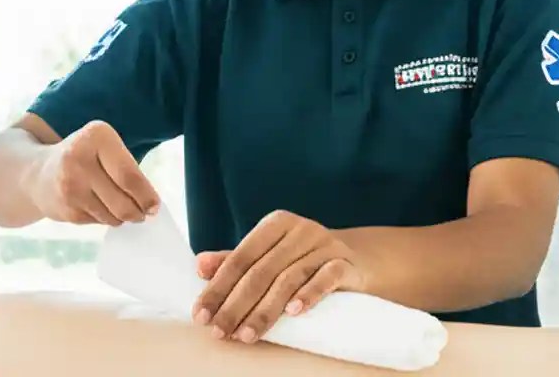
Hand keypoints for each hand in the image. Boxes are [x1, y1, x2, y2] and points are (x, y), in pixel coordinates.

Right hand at [27, 120, 160, 225]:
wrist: (36, 173)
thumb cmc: (85, 159)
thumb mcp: (104, 148)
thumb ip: (127, 169)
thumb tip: (151, 207)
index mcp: (95, 136)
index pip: (130, 175)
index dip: (147, 195)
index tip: (155, 205)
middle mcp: (78, 158)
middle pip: (123, 200)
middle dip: (139, 211)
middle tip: (145, 213)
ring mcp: (69, 186)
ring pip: (113, 215)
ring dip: (123, 217)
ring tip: (120, 206)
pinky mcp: (65, 210)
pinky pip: (99, 222)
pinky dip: (106, 218)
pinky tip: (98, 206)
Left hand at [191, 210, 364, 342]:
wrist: (359, 259)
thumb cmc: (304, 259)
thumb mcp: (270, 256)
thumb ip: (236, 261)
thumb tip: (199, 266)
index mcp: (276, 224)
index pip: (240, 257)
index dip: (218, 287)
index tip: (201, 315)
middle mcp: (300, 230)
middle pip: (261, 271)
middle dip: (236, 305)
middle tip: (220, 331)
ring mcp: (324, 245)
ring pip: (289, 278)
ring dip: (266, 310)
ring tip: (247, 334)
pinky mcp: (346, 263)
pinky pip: (327, 277)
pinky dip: (310, 294)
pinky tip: (294, 313)